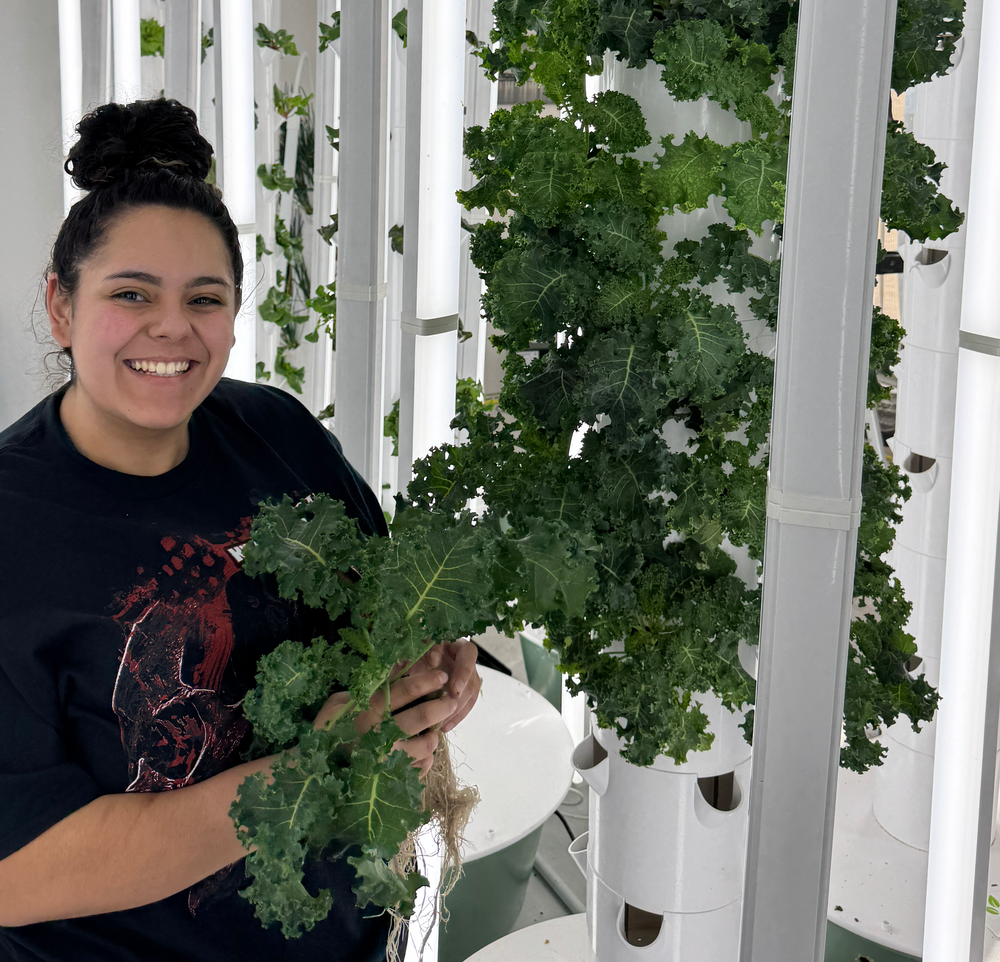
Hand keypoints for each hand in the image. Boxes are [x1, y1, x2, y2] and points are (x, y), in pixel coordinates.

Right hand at [313, 670, 460, 775]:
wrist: (313, 775)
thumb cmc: (325, 733)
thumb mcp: (338, 704)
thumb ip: (365, 690)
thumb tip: (394, 670)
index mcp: (366, 713)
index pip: (403, 692)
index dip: (425, 681)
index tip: (441, 675)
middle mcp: (378, 737)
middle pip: (421, 718)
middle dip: (441, 706)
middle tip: (450, 699)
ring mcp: (386, 762)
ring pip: (426, 746)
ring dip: (433, 736)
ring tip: (432, 731)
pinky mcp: (392, 782)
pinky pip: (421, 768)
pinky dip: (425, 760)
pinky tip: (419, 754)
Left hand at [409, 638, 481, 733]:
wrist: (406, 661)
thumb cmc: (411, 652)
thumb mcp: (414, 650)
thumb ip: (419, 653)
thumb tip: (428, 660)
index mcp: (454, 644)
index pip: (469, 654)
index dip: (464, 673)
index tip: (454, 690)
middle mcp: (463, 660)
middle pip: (471, 679)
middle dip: (460, 698)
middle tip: (446, 711)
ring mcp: (464, 676)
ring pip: (469, 694)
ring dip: (457, 710)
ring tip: (443, 723)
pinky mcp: (461, 691)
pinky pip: (464, 706)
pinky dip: (455, 717)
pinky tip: (444, 726)